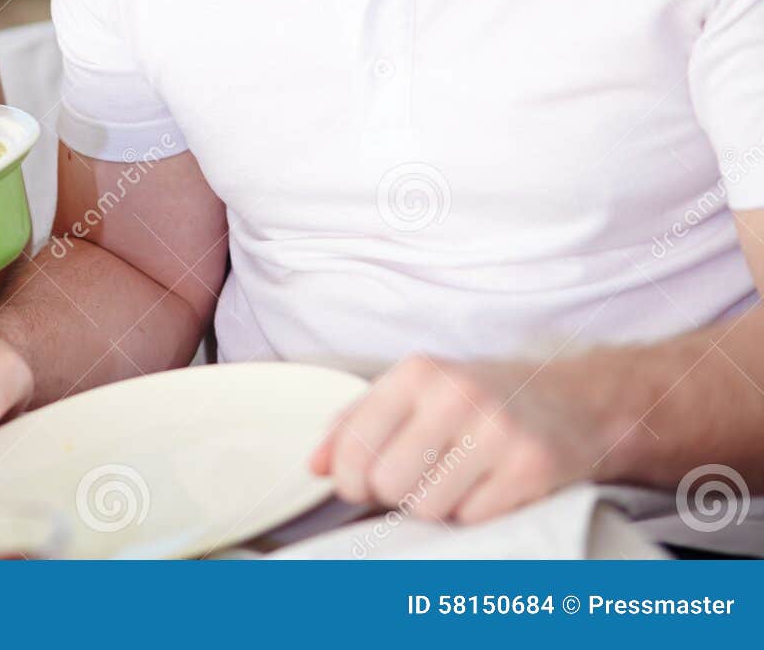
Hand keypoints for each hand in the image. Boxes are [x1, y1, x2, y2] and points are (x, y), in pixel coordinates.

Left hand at [309, 354, 605, 523]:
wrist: (577, 400)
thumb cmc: (480, 399)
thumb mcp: (414, 392)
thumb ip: (356, 423)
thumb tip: (315, 467)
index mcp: (416, 373)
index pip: (354, 447)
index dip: (350, 481)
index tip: (361, 485)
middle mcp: (455, 395)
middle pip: (387, 485)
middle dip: (395, 494)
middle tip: (419, 478)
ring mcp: (496, 430)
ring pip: (427, 508)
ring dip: (436, 505)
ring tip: (457, 479)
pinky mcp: (531, 465)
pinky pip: (472, 519)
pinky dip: (474, 513)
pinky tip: (489, 486)